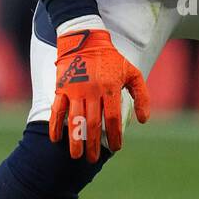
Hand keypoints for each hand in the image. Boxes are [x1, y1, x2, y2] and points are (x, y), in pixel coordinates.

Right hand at [49, 28, 149, 160]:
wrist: (85, 39)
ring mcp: (75, 90)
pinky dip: (55, 125)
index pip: (113, 118)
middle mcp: (92, 90)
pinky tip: (56, 140)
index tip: (116, 147)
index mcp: (110, 88)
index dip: (115, 135)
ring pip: (74, 120)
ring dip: (74, 141)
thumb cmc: (111, 58)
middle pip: (93, 124)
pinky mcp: (61, 87)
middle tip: (93, 160)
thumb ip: (142, 96)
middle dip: (93, 145)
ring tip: (76, 156)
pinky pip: (56, 110)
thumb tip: (143, 121)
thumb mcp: (132, 73)